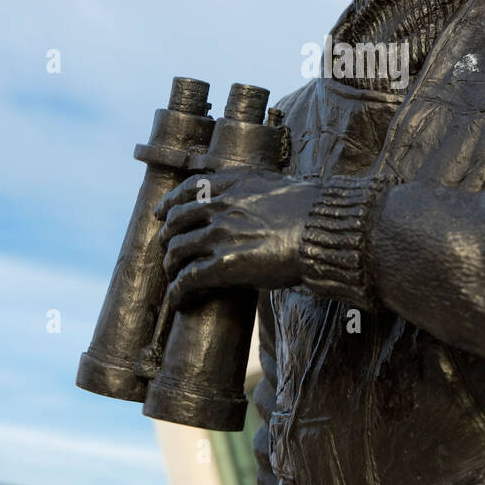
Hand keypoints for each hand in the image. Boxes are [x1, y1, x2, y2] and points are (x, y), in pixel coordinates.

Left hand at [155, 168, 318, 305]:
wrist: (323, 232)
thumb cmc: (312, 212)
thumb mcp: (278, 186)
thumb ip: (254, 192)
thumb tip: (251, 201)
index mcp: (233, 184)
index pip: (188, 189)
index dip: (169, 202)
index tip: (161, 213)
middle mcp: (220, 207)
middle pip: (176, 222)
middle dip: (167, 238)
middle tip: (167, 250)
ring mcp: (219, 236)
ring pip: (176, 252)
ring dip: (170, 267)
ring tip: (173, 278)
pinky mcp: (224, 266)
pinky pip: (188, 279)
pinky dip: (178, 291)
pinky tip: (179, 300)